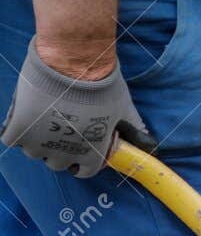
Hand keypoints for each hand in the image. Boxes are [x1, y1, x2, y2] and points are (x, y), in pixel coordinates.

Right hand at [1, 39, 153, 177]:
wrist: (73, 64)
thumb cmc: (103, 85)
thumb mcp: (124, 110)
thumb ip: (133, 129)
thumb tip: (150, 144)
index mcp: (91, 155)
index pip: (83, 171)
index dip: (81, 160)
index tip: (78, 146)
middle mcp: (64, 156)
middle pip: (57, 163)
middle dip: (59, 148)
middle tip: (60, 127)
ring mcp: (39, 144)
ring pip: (33, 152)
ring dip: (36, 139)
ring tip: (43, 119)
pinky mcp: (18, 128)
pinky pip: (10, 138)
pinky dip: (14, 130)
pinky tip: (23, 116)